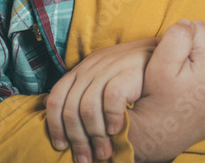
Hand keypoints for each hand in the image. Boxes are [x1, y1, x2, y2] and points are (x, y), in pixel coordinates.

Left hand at [45, 36, 157, 162]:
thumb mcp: (98, 78)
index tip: (61, 147)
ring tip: (103, 152)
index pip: (56, 99)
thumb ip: (77, 91)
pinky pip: (111, 98)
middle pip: (71, 108)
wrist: (157, 53)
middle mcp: (90, 68)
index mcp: (80, 70)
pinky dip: (111, 118)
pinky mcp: (126, 70)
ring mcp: (107, 68)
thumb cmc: (126, 73)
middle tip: (86, 159)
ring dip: (94, 136)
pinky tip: (117, 130)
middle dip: (77, 140)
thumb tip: (47, 109)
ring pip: (87, 108)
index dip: (55, 126)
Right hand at [129, 19, 204, 162]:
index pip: (200, 28)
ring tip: (199, 60)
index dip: (184, 35)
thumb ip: (176, 35)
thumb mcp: (159, 63)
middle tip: (183, 59)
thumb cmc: (158, 98)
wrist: (160, 133)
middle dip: (200, 41)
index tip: (174, 52)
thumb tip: (190, 23)